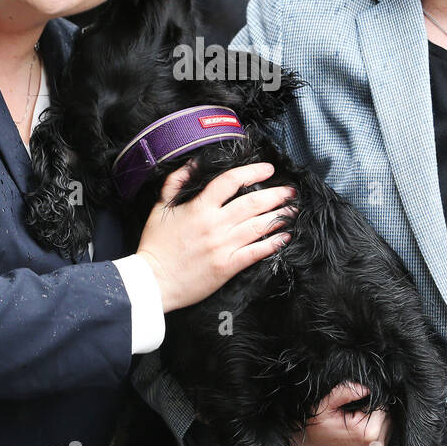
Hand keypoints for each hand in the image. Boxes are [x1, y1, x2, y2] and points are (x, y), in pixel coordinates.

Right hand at [136, 161, 295, 312]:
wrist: (153, 281)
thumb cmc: (155, 246)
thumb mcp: (159, 208)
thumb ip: (175, 182)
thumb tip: (191, 164)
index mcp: (199, 208)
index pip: (231, 181)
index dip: (252, 172)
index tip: (267, 169)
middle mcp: (215, 225)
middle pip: (253, 203)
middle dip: (277, 194)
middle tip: (291, 190)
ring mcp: (223, 246)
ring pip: (259, 226)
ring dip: (280, 216)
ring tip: (293, 210)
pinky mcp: (227, 266)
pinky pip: (256, 252)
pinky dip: (273, 243)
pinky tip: (285, 236)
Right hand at [290, 382, 391, 445]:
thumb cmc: (312, 429)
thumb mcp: (324, 405)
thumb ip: (346, 391)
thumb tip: (366, 387)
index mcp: (367, 434)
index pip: (383, 407)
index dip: (371, 399)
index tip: (355, 403)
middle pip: (388, 417)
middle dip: (374, 410)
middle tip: (352, 411)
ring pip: (387, 427)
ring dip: (375, 421)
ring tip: (354, 420)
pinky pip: (383, 438)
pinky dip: (374, 431)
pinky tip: (357, 429)